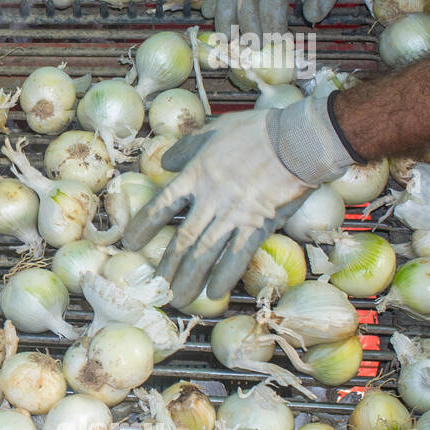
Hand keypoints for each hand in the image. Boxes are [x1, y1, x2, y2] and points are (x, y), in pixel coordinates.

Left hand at [124, 97, 354, 305]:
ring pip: (206, 253)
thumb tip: (166, 162)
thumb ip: (186, 148)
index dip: (144, 226)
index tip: (131, 243)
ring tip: (178, 299)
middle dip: (167, 266)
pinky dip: (225, 275)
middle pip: (182, 239)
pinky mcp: (259, 225)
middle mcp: (210, 199)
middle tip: (155, 286)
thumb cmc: (256, 131)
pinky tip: (215, 292)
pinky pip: (238, 255)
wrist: (298, 141)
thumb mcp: (213, 130)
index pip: (161, 206)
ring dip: (190, 278)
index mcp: (195, 175)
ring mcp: (234, 215)